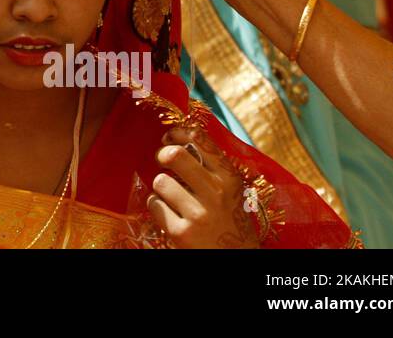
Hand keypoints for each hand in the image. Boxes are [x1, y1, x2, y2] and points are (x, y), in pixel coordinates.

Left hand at [149, 127, 258, 248]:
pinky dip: (158, 208)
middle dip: (163, 155)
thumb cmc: (230, 221)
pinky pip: (155, 205)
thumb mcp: (231, 191)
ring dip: (161, 188)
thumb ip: (212, 168)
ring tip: (173, 198)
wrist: (237, 259)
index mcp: (229, 179)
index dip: (178, 132)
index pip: (200, 139)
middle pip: (174, 155)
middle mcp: (216, 193)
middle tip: (162, 161)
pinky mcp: (181, 232)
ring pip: (160, 181)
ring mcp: (198, 214)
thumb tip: (179, 138)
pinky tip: (171, 215)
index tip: (169, 137)